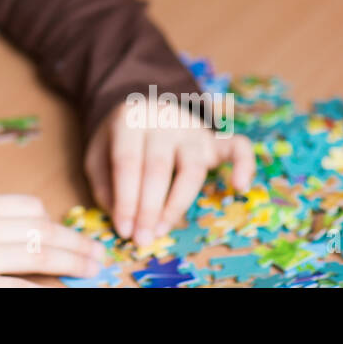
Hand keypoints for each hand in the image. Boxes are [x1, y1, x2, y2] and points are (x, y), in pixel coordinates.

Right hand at [0, 194, 107, 286]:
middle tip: (99, 257)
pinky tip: (56, 294)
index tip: (66, 235)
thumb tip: (24, 230)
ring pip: (38, 258)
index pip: (28, 206)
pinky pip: (16, 291)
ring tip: (91, 275)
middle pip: (42, 231)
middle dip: (76, 244)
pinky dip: (40, 292)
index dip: (53, 222)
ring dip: (71, 267)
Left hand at [84, 94, 254, 246]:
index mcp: (129, 120)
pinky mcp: (213, 139)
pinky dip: (244, 165)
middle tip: (142, 238)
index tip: (124, 230)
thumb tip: (121, 218)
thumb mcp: (98, 152)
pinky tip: (240, 187)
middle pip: (158, 168)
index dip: (126, 200)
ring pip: (191, 168)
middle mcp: (163, 121)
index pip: (128, 163)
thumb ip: (104, 182)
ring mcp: (191, 129)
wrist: (144, 104)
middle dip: (149, 209)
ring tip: (163, 229)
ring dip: (177, 204)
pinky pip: (237, 146)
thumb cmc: (121, 137)